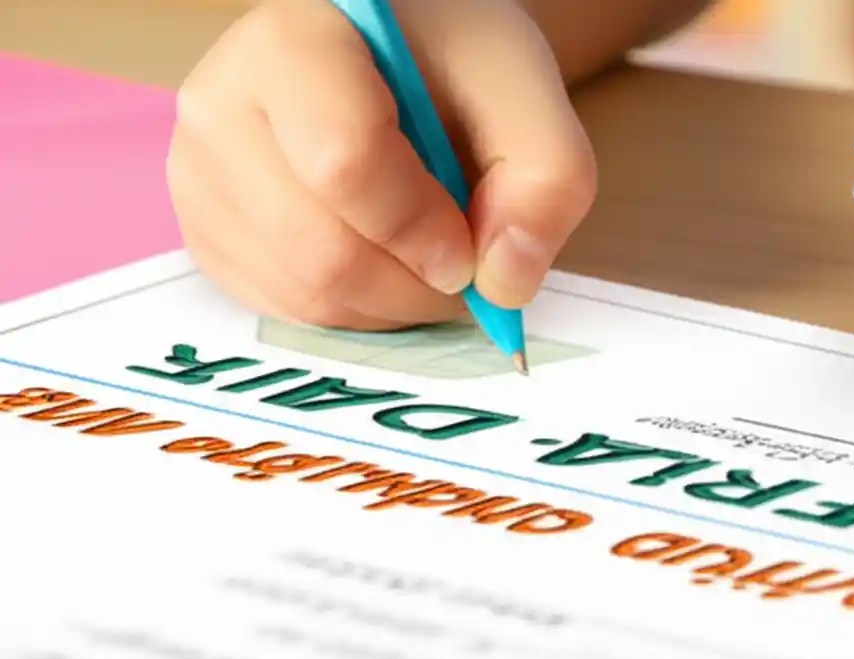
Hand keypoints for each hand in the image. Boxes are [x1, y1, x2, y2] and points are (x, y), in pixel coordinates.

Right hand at [167, 0, 596, 329]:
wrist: (399, 64)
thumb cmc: (455, 66)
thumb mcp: (526, 94)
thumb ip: (547, 179)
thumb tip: (504, 282)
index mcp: (293, 43)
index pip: (343, 162)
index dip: (420, 228)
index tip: (471, 248)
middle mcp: (219, 106)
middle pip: (323, 250)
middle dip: (417, 286)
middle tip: (464, 268)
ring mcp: (199, 176)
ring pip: (305, 294)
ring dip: (393, 307)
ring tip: (431, 261)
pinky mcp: (204, 235)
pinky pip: (284, 313)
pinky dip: (355, 315)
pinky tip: (386, 267)